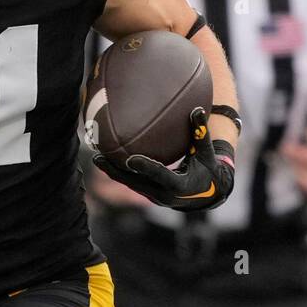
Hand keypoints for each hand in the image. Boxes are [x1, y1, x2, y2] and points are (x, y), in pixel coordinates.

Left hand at [92, 108, 234, 210]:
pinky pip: (132, 183)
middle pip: (136, 183)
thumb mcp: (206, 153)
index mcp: (180, 186)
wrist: (209, 194)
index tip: (130, 158)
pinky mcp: (150, 195)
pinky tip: (107, 160)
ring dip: (113, 173)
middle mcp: (164, 195)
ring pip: (130, 184)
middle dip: (116, 172)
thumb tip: (197, 109)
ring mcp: (155, 197)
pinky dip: (120, 173)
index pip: (160, 175)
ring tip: (97, 157)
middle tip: (99, 157)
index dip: (145, 168)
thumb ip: (201, 133)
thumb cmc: (208, 169)